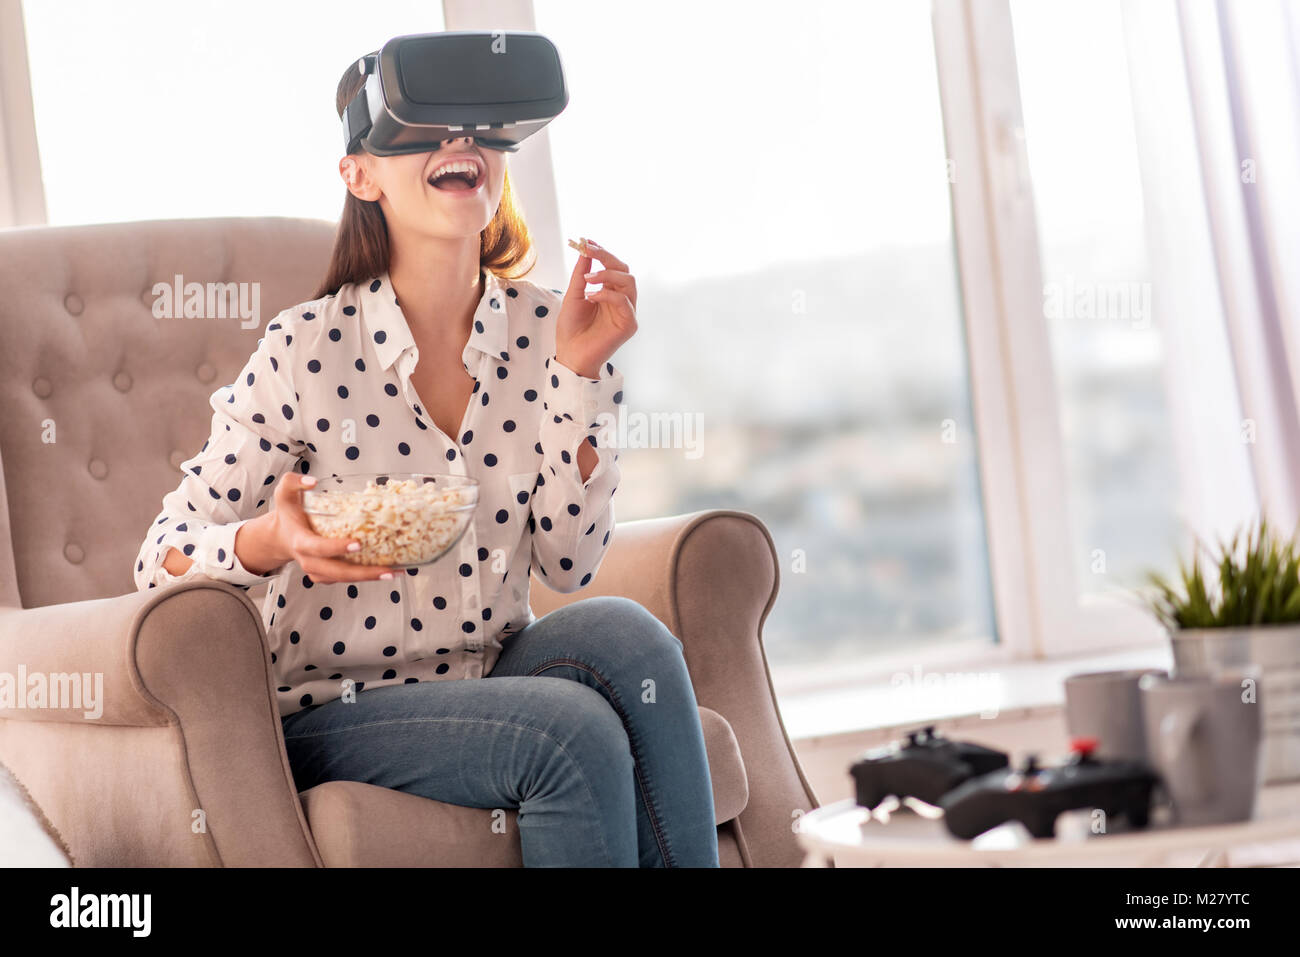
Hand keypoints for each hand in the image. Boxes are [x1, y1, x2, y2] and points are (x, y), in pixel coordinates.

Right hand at [266, 474, 395, 583]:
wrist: (281, 537)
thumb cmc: (289, 514)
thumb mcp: (284, 494)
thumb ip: (293, 482)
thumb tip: (312, 481)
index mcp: (300, 542)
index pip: (318, 547)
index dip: (336, 547)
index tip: (357, 543)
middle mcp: (309, 560)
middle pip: (336, 571)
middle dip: (363, 573)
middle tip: (387, 570)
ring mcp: (318, 571)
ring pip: (344, 579)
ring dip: (369, 577)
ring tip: (394, 572)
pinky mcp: (326, 576)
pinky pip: (346, 579)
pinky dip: (365, 577)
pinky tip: (385, 570)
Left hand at [556, 239, 637, 377]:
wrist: (570, 354)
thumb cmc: (571, 329)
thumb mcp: (573, 296)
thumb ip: (580, 274)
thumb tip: (585, 251)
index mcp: (610, 293)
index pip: (614, 267)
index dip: (602, 253)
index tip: (587, 242)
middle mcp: (622, 301)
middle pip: (624, 270)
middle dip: (607, 258)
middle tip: (589, 251)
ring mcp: (627, 312)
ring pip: (628, 282)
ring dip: (607, 275)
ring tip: (588, 279)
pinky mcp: (629, 325)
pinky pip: (624, 302)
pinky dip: (607, 294)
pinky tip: (591, 296)